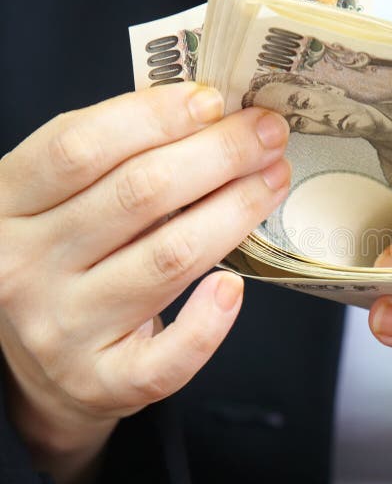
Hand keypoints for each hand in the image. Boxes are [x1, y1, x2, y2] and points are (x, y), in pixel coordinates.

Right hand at [0, 82, 289, 483]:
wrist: (38, 366)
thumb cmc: (62, 261)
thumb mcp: (56, 201)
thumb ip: (110, 156)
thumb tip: (207, 110)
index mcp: (6, 206)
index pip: (79, 147)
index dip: (155, 116)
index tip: (217, 100)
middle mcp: (23, 267)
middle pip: (137, 194)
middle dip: (218, 154)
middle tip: (267, 134)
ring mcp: (62, 329)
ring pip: (168, 259)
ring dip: (235, 212)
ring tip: (273, 180)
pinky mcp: (102, 383)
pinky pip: (170, 356)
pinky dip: (210, 320)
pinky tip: (236, 286)